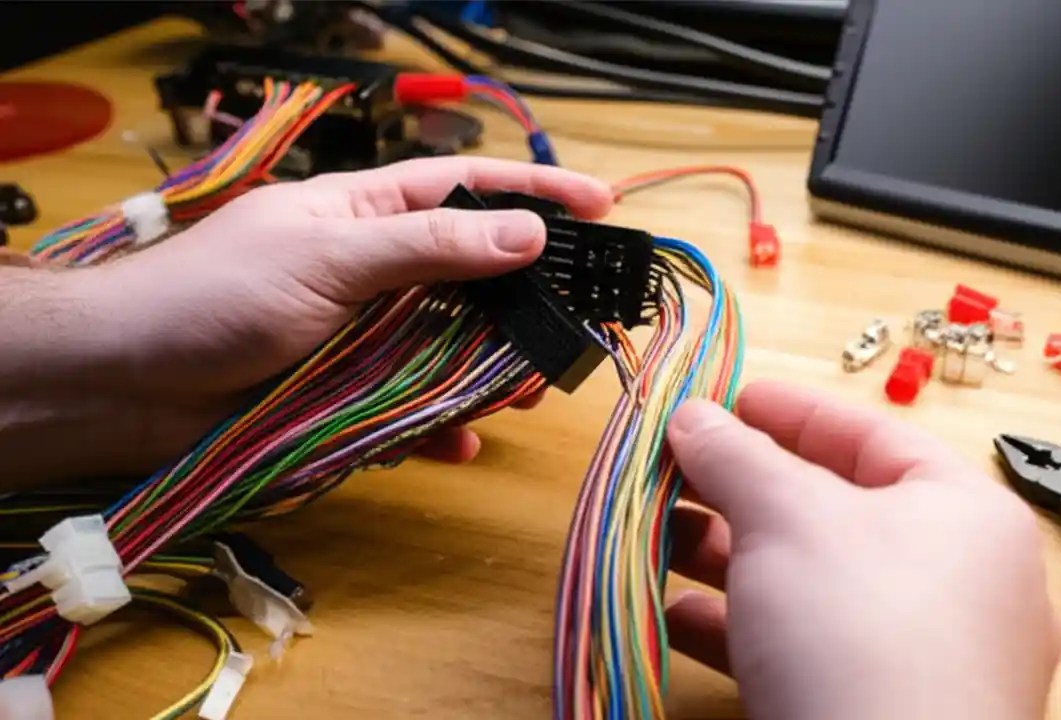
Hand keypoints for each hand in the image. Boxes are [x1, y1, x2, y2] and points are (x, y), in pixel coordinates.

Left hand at [0, 157, 612, 486]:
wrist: (124, 384)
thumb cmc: (212, 295)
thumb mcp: (329, 255)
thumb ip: (428, 245)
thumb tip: (525, 233)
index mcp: (369, 213)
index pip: (469, 192)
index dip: (537, 197)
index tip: (606, 208)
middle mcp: (376, 272)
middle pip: (475, 280)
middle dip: (526, 305)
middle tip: (574, 330)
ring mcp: (364, 337)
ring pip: (453, 351)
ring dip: (490, 373)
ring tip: (518, 393)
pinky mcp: (347, 396)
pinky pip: (413, 411)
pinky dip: (440, 430)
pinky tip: (462, 445)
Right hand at [663, 381, 1060, 719]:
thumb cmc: (862, 636)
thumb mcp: (788, 519)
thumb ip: (738, 456)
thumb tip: (693, 416)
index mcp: (965, 513)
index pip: (872, 435)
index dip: (791, 410)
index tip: (726, 399)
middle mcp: (961, 583)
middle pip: (836, 511)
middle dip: (744, 489)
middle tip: (675, 471)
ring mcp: (929, 657)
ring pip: (815, 585)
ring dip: (730, 559)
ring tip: (661, 540)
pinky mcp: (886, 712)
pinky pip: (810, 650)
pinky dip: (743, 629)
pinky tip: (681, 620)